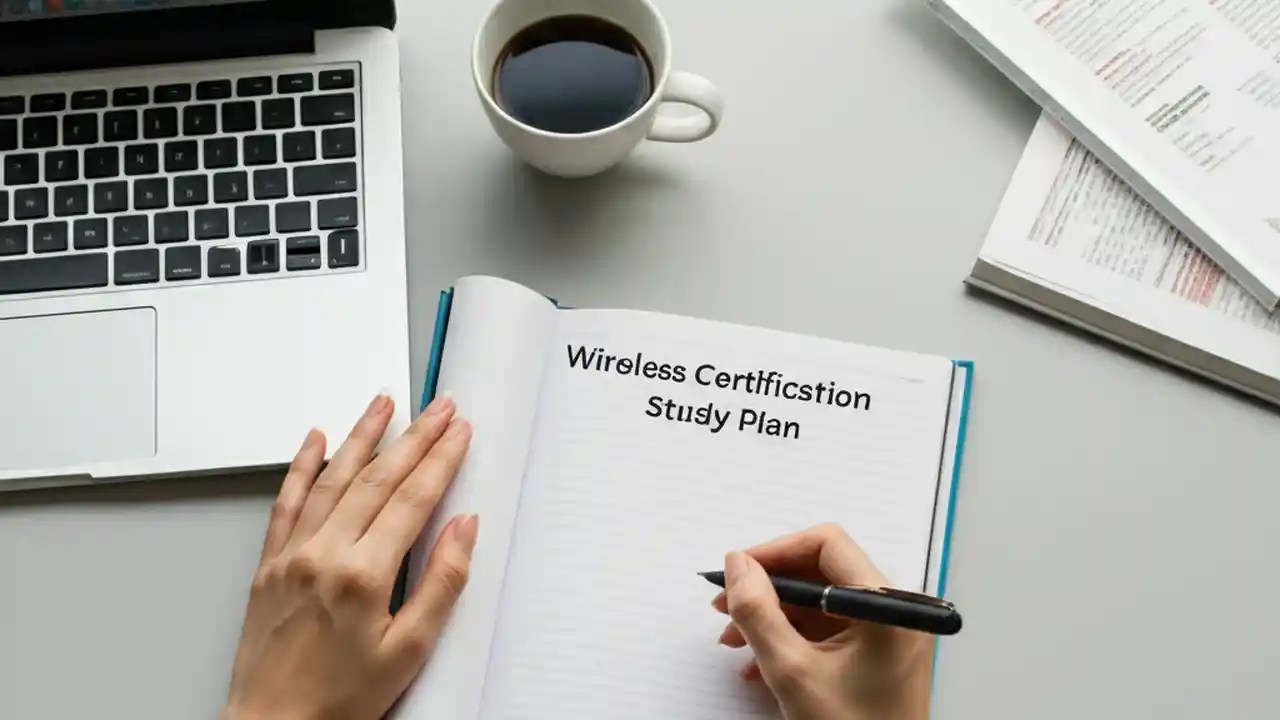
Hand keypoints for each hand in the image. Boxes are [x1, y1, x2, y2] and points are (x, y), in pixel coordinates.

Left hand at [222, 394, 476, 719]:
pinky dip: (302, 466)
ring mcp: (292, 555)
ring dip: (362, 436)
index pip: (413, 499)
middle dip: (414, 436)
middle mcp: (324, 555)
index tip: (460, 432)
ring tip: (383, 403)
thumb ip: (441, 585)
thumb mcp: (409, 652)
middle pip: (378, 479)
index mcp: (364, 576)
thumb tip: (463, 528)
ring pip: (332, 478)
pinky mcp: (269, 564)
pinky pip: (287, 501)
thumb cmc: (339, 700)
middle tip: (439, 408)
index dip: (441, 460)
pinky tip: (315, 440)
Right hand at [714, 525, 933, 719]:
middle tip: (726, 605)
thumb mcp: (791, 673)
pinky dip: (791, 638)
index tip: (738, 570)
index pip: (827, 544)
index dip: (776, 551)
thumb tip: (739, 564)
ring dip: (774, 616)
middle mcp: (895, 612)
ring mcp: (887, 634)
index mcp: (888, 607)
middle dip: (769, 588)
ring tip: (734, 641)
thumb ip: (759, 613)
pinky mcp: (877, 655)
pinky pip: (828, 629)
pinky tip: (759, 663)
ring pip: (820, 602)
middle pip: (822, 571)